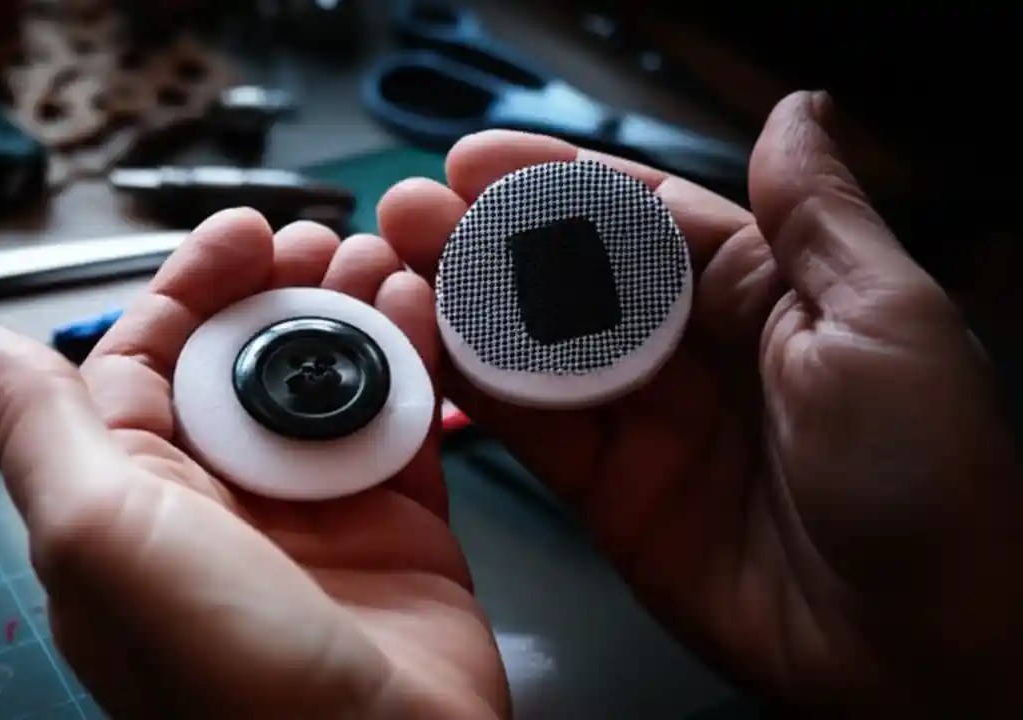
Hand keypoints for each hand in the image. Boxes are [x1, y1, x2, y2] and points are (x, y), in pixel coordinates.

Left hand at [0, 213, 508, 718]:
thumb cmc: (227, 675)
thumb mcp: (103, 536)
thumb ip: (37, 431)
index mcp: (131, 506)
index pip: (143, 367)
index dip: (188, 292)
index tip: (242, 235)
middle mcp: (219, 508)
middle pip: (243, 365)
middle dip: (281, 290)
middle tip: (326, 241)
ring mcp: (311, 519)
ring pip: (326, 385)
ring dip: (352, 314)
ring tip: (382, 259)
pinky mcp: (396, 532)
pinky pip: (403, 425)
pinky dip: (414, 364)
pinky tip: (419, 310)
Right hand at [376, 91, 1022, 714]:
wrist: (914, 655)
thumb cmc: (932, 485)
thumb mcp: (887, 325)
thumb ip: (817, 218)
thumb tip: (800, 110)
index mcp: (770, 293)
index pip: (644, 216)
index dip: (559, 182)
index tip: (480, 160)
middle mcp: (698, 353)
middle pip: (574, 278)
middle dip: (490, 239)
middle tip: (414, 211)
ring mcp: (647, 425)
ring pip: (537, 349)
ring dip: (464, 306)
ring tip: (396, 267)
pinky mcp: (611, 494)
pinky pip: (531, 430)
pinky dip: (474, 391)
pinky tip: (427, 349)